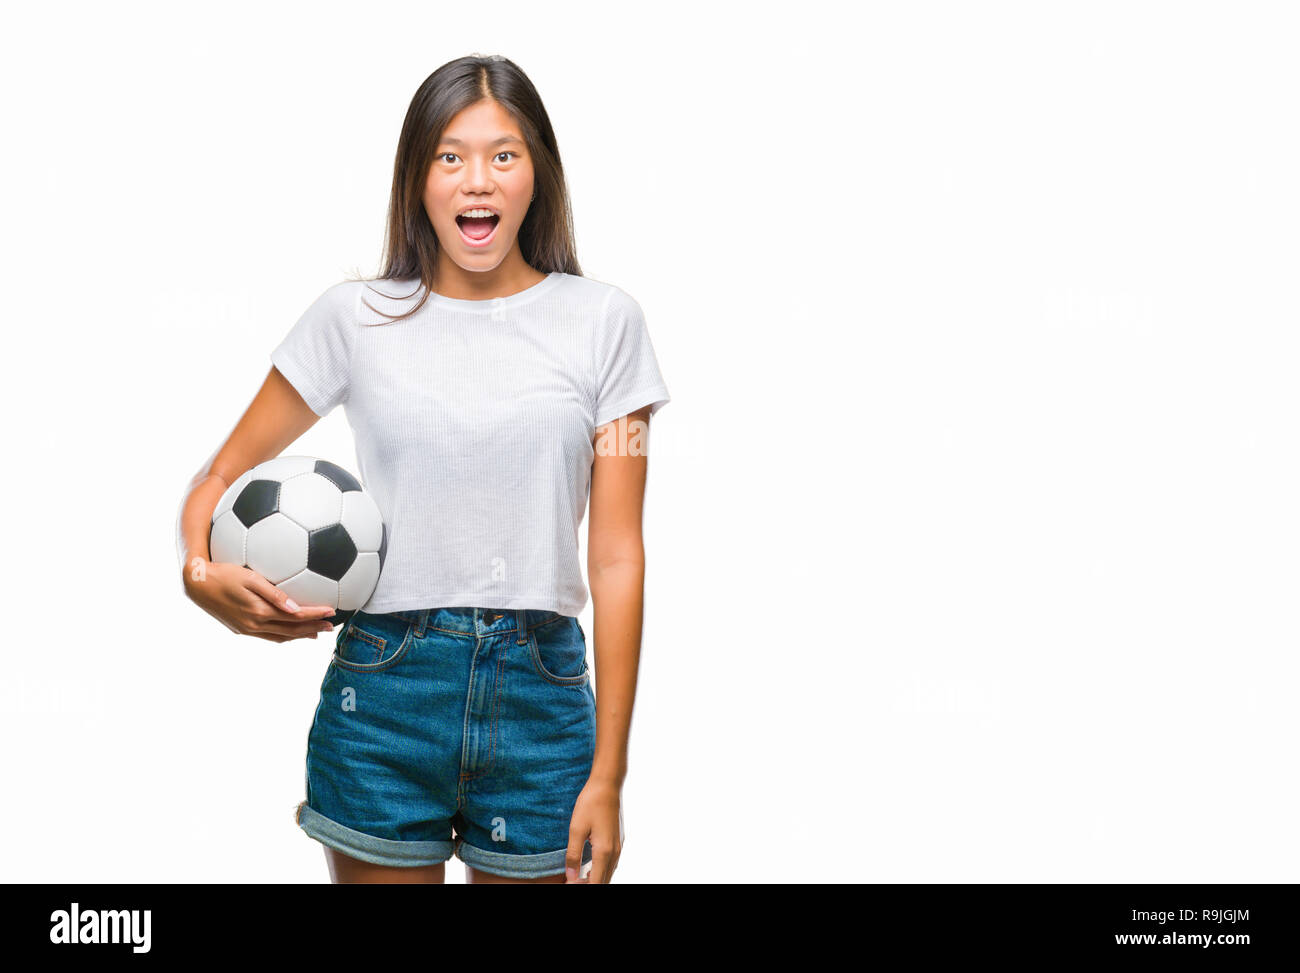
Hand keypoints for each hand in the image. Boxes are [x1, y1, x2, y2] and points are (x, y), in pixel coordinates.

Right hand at [183, 557, 336, 641]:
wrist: (196, 584)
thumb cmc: (224, 573)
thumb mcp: (250, 578)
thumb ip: (274, 594)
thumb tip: (297, 608)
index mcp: (259, 612)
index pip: (295, 618)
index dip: (315, 616)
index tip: (332, 612)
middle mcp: (254, 625)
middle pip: (291, 631)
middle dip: (313, 629)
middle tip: (331, 626)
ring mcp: (246, 629)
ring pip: (280, 637)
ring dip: (300, 635)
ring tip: (316, 633)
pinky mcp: (240, 629)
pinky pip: (268, 635)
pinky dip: (284, 635)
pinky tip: (290, 630)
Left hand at [566, 776, 623, 882]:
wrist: (607, 785)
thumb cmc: (591, 803)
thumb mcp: (576, 829)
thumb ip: (573, 855)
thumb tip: (571, 877)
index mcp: (604, 851)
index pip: (595, 883)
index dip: (582, 887)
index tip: (569, 884)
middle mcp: (615, 852)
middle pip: (604, 881)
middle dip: (588, 884)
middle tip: (571, 880)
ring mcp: (619, 846)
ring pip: (609, 873)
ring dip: (595, 879)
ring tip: (578, 877)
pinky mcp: (619, 840)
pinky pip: (611, 864)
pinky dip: (601, 871)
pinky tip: (589, 868)